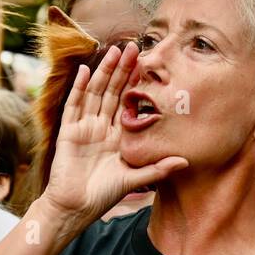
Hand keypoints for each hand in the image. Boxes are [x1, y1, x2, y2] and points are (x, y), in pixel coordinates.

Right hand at [41, 43, 186, 227]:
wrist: (75, 208)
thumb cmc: (104, 194)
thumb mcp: (136, 178)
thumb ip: (158, 168)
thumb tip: (186, 161)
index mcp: (118, 134)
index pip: (129, 103)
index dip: (136, 84)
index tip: (149, 65)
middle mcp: (102, 126)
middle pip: (113, 91)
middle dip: (122, 69)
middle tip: (134, 47)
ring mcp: (84, 127)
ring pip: (95, 92)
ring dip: (104, 71)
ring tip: (114, 50)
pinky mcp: (69, 131)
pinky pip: (75, 105)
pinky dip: (80, 88)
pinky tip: (87, 70)